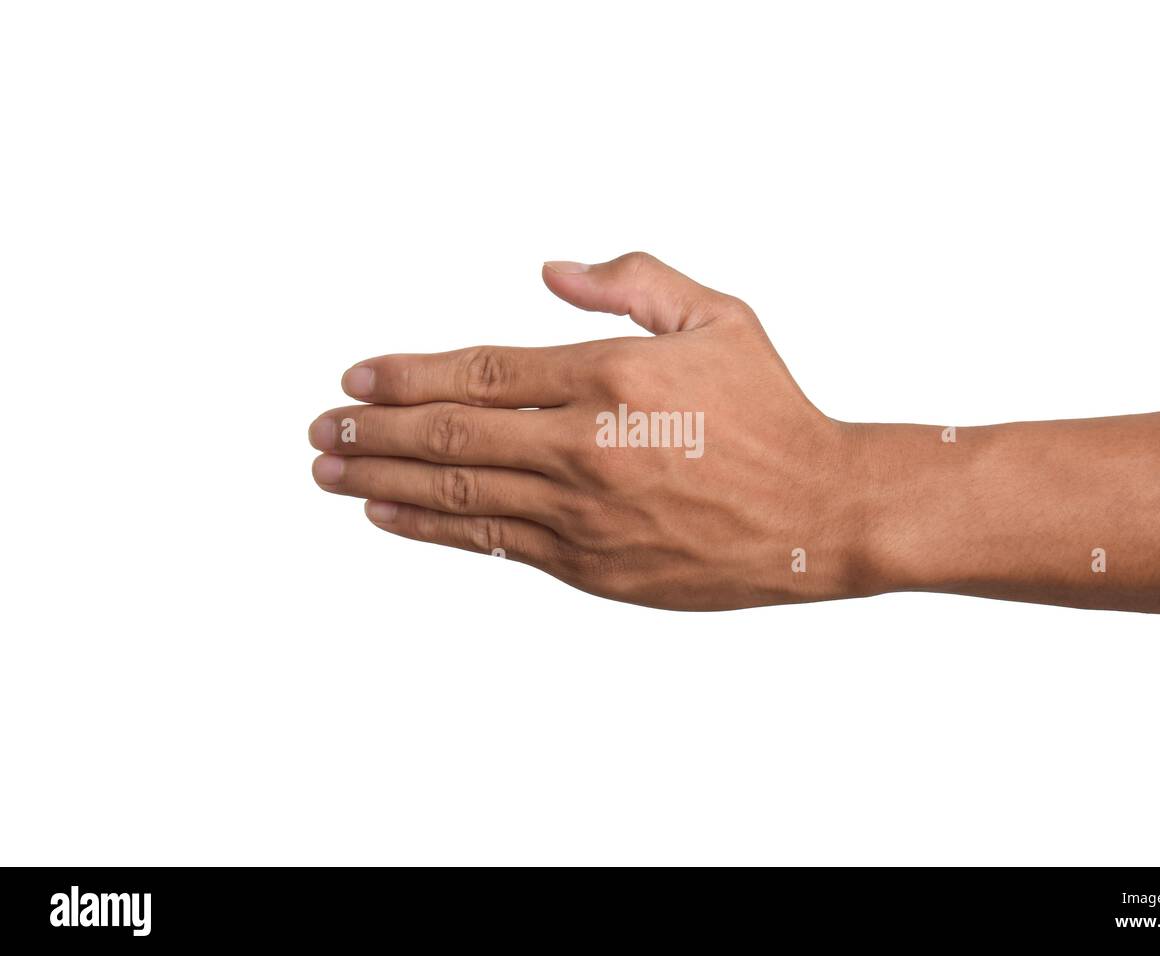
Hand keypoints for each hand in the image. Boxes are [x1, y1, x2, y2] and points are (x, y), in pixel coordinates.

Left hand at [309, 252, 870, 609]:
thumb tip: (548, 270)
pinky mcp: (591, 567)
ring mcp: (585, 515)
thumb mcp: (717, 316)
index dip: (407, 376)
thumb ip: (632, 281)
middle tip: (321, 429)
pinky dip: (433, 530)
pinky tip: (390, 517)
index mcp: (612, 376)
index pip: (480, 372)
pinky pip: (494, 544)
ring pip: (459, 496)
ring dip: (382, 482)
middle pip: (450, 437)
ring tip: (329, 473)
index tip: (356, 379)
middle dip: (373, 431)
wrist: (819, 515)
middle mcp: (586, 446)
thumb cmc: (772, 412)